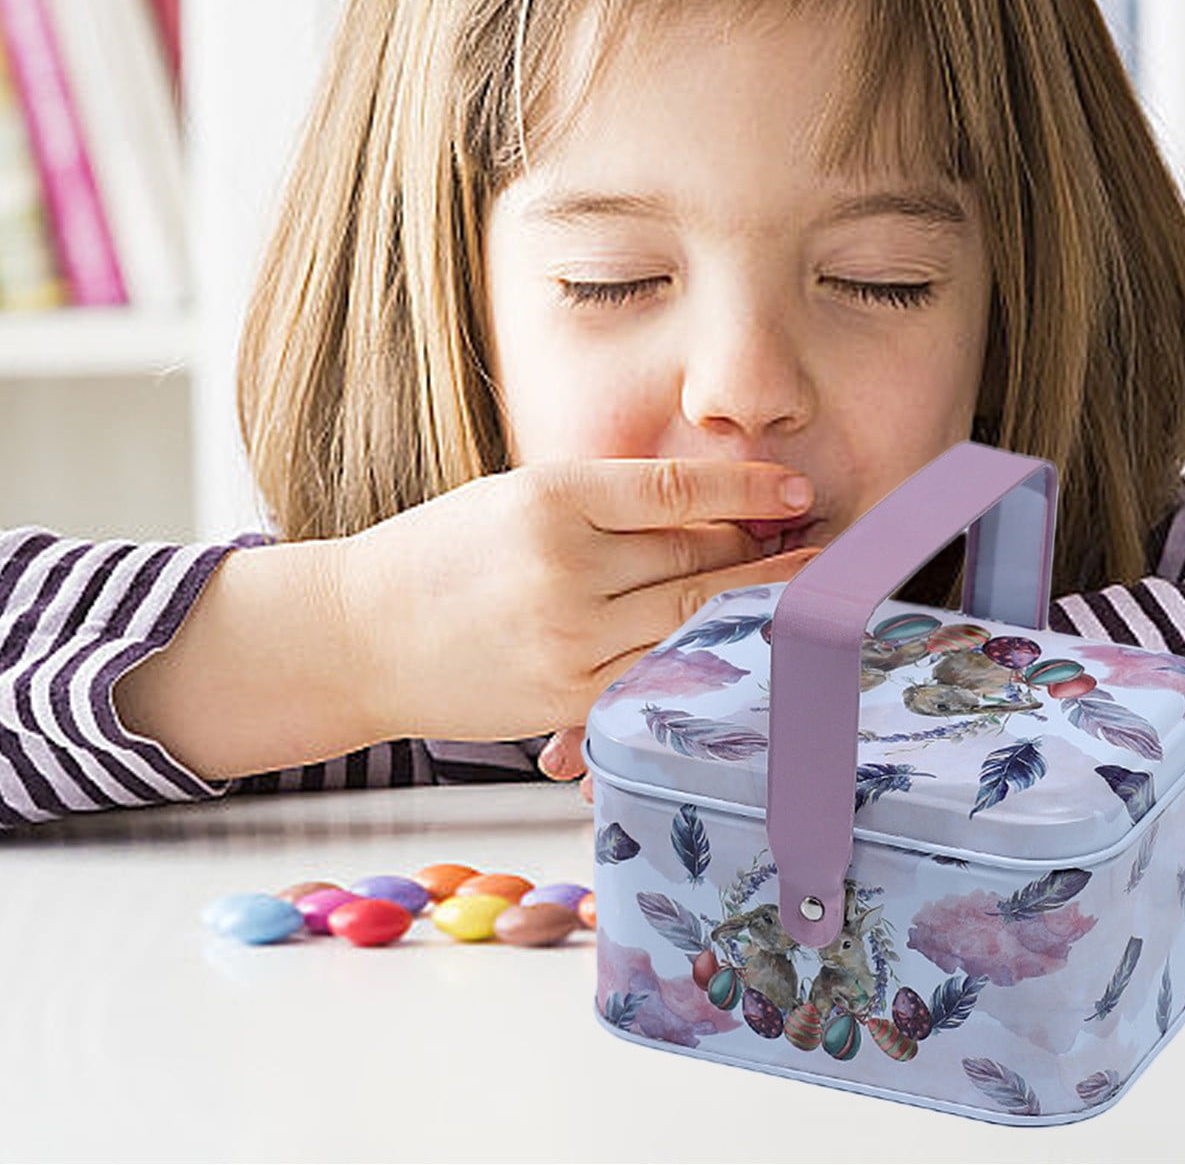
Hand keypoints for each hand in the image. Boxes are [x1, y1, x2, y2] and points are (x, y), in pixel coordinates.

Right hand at [332, 457, 820, 749]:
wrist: (359, 634)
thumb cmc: (438, 556)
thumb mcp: (514, 498)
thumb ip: (602, 504)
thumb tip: (707, 514)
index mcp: (551, 497)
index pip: (678, 488)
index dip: (751, 488)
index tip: (800, 491)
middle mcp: (565, 565)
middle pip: (698, 558)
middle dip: (768, 553)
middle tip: (825, 549)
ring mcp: (569, 638)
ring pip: (692, 620)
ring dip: (757, 610)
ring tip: (809, 601)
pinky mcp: (568, 695)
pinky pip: (659, 676)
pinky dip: (710, 662)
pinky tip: (747, 652)